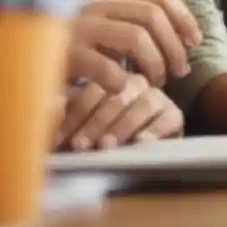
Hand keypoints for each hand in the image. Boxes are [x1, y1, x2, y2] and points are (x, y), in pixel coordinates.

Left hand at [55, 74, 183, 151]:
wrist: (141, 147)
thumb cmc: (102, 136)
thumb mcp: (79, 124)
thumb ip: (64, 115)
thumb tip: (52, 107)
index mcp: (108, 79)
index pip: (92, 92)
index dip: (75, 116)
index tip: (60, 139)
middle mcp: (134, 83)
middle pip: (117, 98)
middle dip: (96, 123)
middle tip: (81, 144)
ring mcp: (156, 98)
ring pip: (142, 105)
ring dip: (122, 127)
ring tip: (106, 145)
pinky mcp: (174, 114)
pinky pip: (168, 118)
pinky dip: (155, 130)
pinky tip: (141, 142)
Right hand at [68, 0, 202, 89]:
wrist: (13, 50)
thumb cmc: (66, 43)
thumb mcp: (99, 23)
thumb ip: (129, 21)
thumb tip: (179, 36)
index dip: (184, 19)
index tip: (194, 43)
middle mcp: (94, 4)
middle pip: (152, 17)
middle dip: (173, 47)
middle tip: (177, 72)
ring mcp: (79, 27)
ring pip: (136, 38)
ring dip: (154, 63)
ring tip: (154, 82)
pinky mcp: (66, 54)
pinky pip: (107, 68)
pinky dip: (121, 81)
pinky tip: (120, 89)